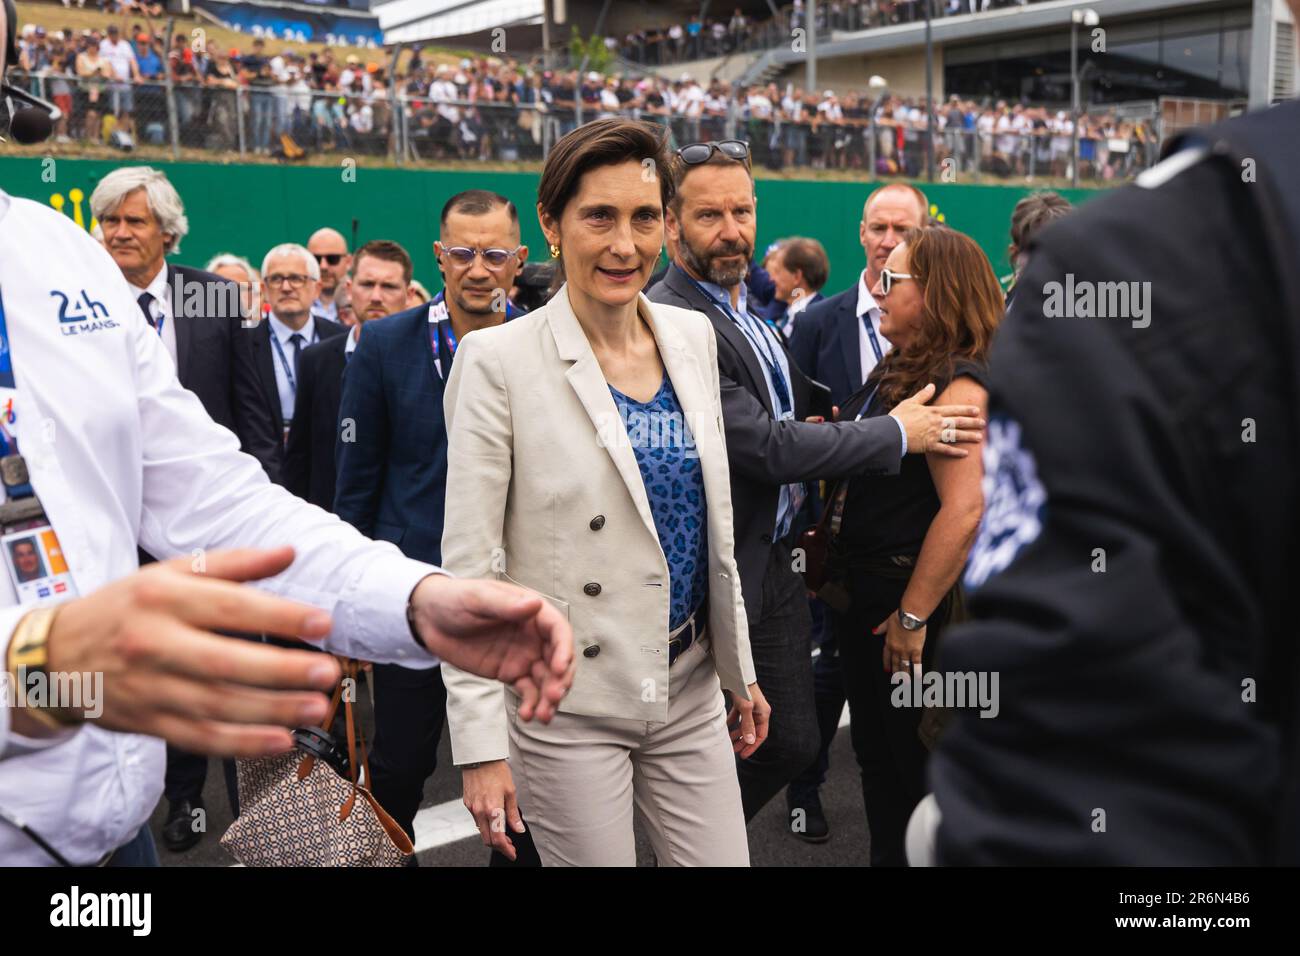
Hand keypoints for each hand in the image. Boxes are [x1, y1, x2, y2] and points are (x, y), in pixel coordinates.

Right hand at [37, 547, 340, 756]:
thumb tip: (288, 552)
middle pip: (225, 662)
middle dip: (282, 670)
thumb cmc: (123, 609)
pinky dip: (242, 744)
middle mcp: (155, 643)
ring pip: (217, 705)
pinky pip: (200, 739)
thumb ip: (233, 563)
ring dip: (272, 711)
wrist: (52, 656)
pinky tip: (279, 740)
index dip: (279, 615)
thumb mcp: (168, 573)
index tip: (322, 622)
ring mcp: (151, 687)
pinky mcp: (149, 722)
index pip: (229, 606)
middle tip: (326, 672)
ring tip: (315, 707)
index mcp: (163, 597)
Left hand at [408, 575, 574, 722]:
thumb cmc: (455, 599)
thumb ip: (505, 605)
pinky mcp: (510, 673)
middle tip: (553, 697)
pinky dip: (532, 704)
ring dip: (549, 698)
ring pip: (546, 679)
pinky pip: (528, 691)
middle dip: (560, 679)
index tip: (559, 668)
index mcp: (531, 613)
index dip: (564, 649)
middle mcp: (533, 635)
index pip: (558, 631)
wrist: (429, 619)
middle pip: (557, 659)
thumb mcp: (477, 598)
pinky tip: (529, 715)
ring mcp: (523, 656)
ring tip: (543, 715)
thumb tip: (535, 604)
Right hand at [462, 760, 524, 860]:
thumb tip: (519, 829)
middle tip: (510, 845)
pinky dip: (485, 825)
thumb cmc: (496, 771)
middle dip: (499, 846)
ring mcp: (472, 808)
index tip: (512, 853)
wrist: (479, 757)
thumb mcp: (511, 791)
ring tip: (504, 833)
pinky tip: (493, 820)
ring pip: (481, 831)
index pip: (498, 838)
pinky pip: (476, 820)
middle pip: (487, 840)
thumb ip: (513, 813)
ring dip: (492, 836)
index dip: (506, 849)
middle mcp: (480, 811)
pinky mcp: (467, 803)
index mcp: (492, 809)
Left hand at [726, 682, 770, 758]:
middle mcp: (758, 711)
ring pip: (744, 724)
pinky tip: (725, 727)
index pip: (760, 735)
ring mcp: (750, 707)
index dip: (752, 746)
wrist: (736, 672)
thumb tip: (750, 741)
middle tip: (735, 751)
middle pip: (752, 731)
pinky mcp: (741, 702)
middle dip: (743, 741)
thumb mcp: (745, 708)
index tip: (743, 755)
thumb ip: (747, 725)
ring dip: (737, 733)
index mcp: (763, 713)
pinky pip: (738, 716)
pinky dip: (732, 722)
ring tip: (729, 741)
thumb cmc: (743, 689)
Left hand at [874, 611, 925, 674]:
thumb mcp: (887, 622)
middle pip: (895, 663)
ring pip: (904, 666)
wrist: (909, 618)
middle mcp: (896, 649)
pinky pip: (916, 663)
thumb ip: (881, 628)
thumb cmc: (899, 617)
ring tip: (905, 682)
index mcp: (889, 642)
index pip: (886, 656)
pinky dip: (917, 671)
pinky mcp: (916, 651)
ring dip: (905, 675)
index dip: (887, 663)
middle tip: (896, 680)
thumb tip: (874, 631)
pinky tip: (918, 677)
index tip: (887, 669)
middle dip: (896, 672)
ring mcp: (906, 651)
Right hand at [888, 383, 985, 457]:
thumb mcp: (910, 402)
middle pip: (958, 422)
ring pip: (956, 436)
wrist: (891, 432)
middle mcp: (937, 423)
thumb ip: (923, 395)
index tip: (977, 410)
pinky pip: (946, 450)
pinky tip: (965, 454)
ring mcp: (934, 435)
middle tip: (983, 424)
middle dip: (972, 423)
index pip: (954, 410)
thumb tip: (932, 385)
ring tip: (979, 438)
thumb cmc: (899, 417)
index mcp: (933, 412)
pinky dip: (956, 452)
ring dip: (968, 436)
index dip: (966, 410)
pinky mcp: (929, 446)